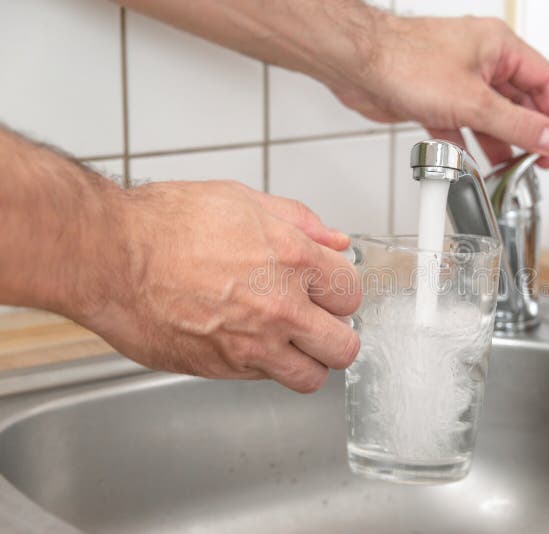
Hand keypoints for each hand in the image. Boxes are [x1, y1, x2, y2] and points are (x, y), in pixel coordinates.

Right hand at [87, 181, 361, 392]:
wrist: (109, 257)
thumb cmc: (165, 224)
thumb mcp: (242, 200)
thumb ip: (300, 222)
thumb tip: (336, 241)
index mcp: (293, 259)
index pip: (352, 294)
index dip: (340, 291)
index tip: (328, 291)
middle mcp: (281, 307)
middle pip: (344, 346)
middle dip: (336, 333)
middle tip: (318, 322)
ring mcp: (254, 344)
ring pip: (313, 376)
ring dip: (308, 361)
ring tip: (289, 342)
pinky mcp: (223, 369)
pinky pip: (267, 380)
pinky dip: (266, 366)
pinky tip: (247, 340)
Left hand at [329, 14, 548, 167]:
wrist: (357, 65)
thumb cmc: (406, 61)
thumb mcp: (474, 101)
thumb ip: (516, 124)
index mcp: (498, 47)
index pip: (544, 80)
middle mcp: (480, 61)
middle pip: (518, 101)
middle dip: (531, 132)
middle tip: (544, 160)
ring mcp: (456, 81)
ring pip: (489, 117)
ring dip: (501, 143)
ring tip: (513, 169)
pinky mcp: (434, 100)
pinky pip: (461, 126)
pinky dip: (469, 146)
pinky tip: (475, 164)